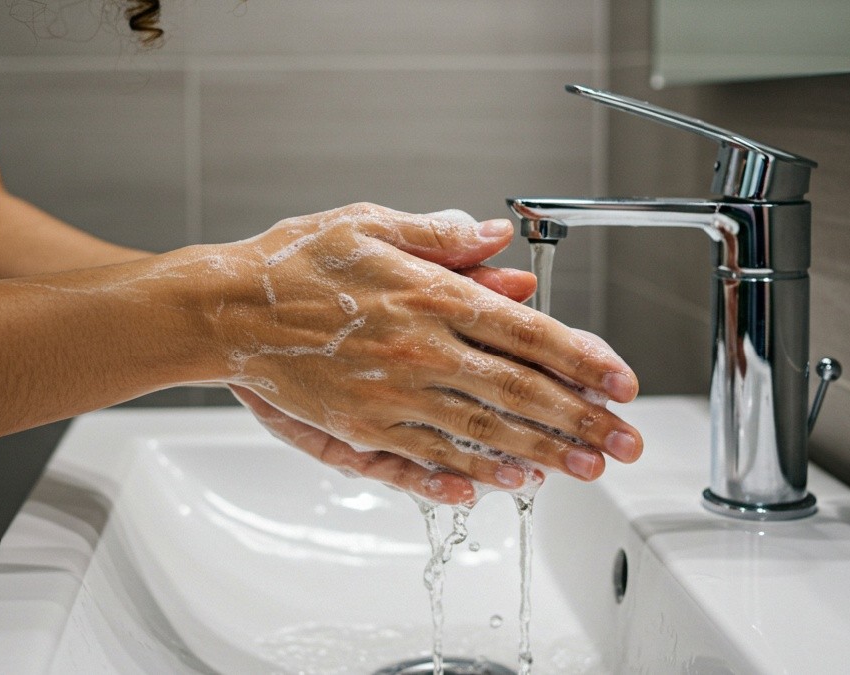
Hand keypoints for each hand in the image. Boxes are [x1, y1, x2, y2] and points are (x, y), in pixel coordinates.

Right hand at [204, 203, 640, 500]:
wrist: (224, 312)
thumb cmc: (294, 264)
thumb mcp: (369, 225)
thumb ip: (440, 235)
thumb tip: (500, 240)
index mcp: (428, 297)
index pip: (525, 333)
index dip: (582, 360)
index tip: (622, 383)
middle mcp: (418, 351)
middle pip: (518, 393)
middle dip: (581, 422)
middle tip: (625, 446)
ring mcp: (390, 397)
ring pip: (481, 433)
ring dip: (540, 454)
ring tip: (584, 471)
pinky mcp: (360, 429)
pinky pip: (426, 459)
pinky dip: (468, 475)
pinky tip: (502, 485)